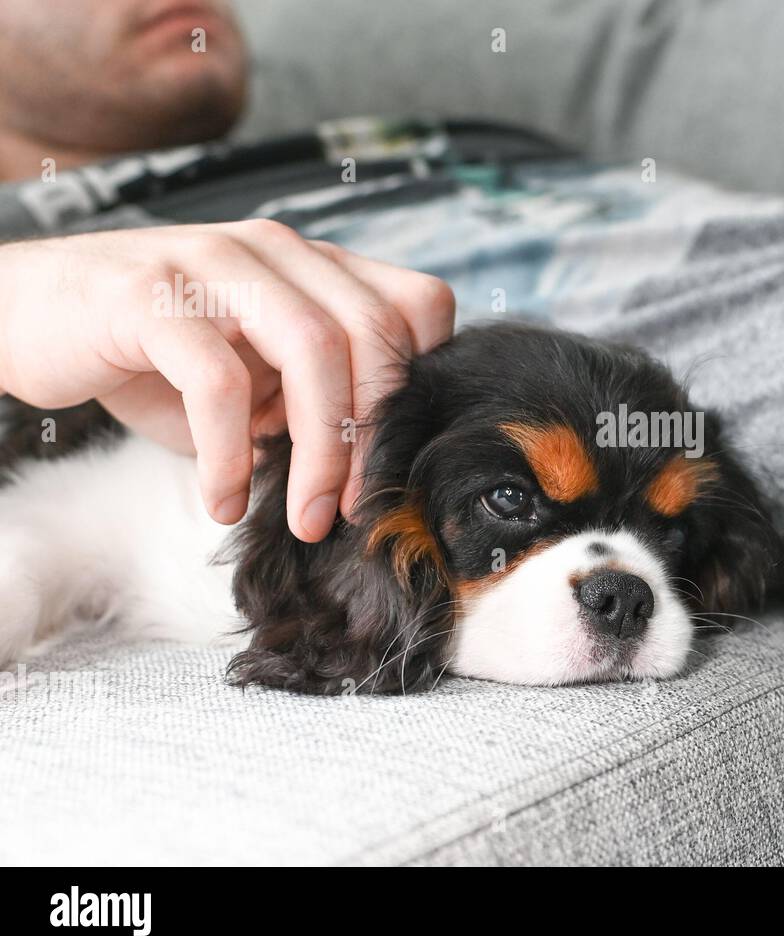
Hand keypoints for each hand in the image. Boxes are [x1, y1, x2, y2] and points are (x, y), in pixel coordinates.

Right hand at [0, 220, 454, 541]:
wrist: (25, 318)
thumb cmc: (154, 360)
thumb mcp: (254, 383)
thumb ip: (315, 404)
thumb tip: (377, 470)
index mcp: (314, 266)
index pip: (421, 303)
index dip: (424, 381)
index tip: (398, 455)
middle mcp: (276, 251)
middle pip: (376, 332)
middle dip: (374, 435)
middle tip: (351, 508)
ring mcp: (214, 262)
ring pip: (313, 350)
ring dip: (321, 451)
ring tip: (304, 517)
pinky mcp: (149, 293)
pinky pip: (219, 382)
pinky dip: (231, 455)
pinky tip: (222, 500)